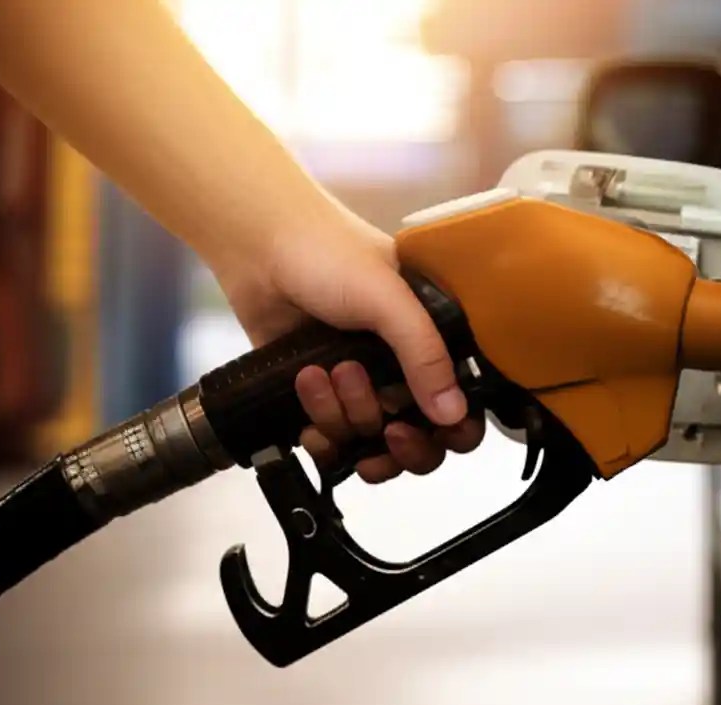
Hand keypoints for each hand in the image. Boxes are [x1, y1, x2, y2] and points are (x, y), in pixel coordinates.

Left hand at [211, 206, 484, 481]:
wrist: (258, 247)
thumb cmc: (331, 255)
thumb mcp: (390, 300)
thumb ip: (425, 355)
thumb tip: (455, 416)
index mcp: (434, 342)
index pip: (462, 407)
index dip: (453, 432)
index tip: (432, 432)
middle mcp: (402, 369)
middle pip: (420, 441)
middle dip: (399, 441)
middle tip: (386, 425)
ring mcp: (360, 386)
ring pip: (369, 440)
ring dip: (346, 414)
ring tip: (326, 371)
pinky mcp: (319, 398)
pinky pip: (331, 441)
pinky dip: (319, 430)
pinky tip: (308, 393)